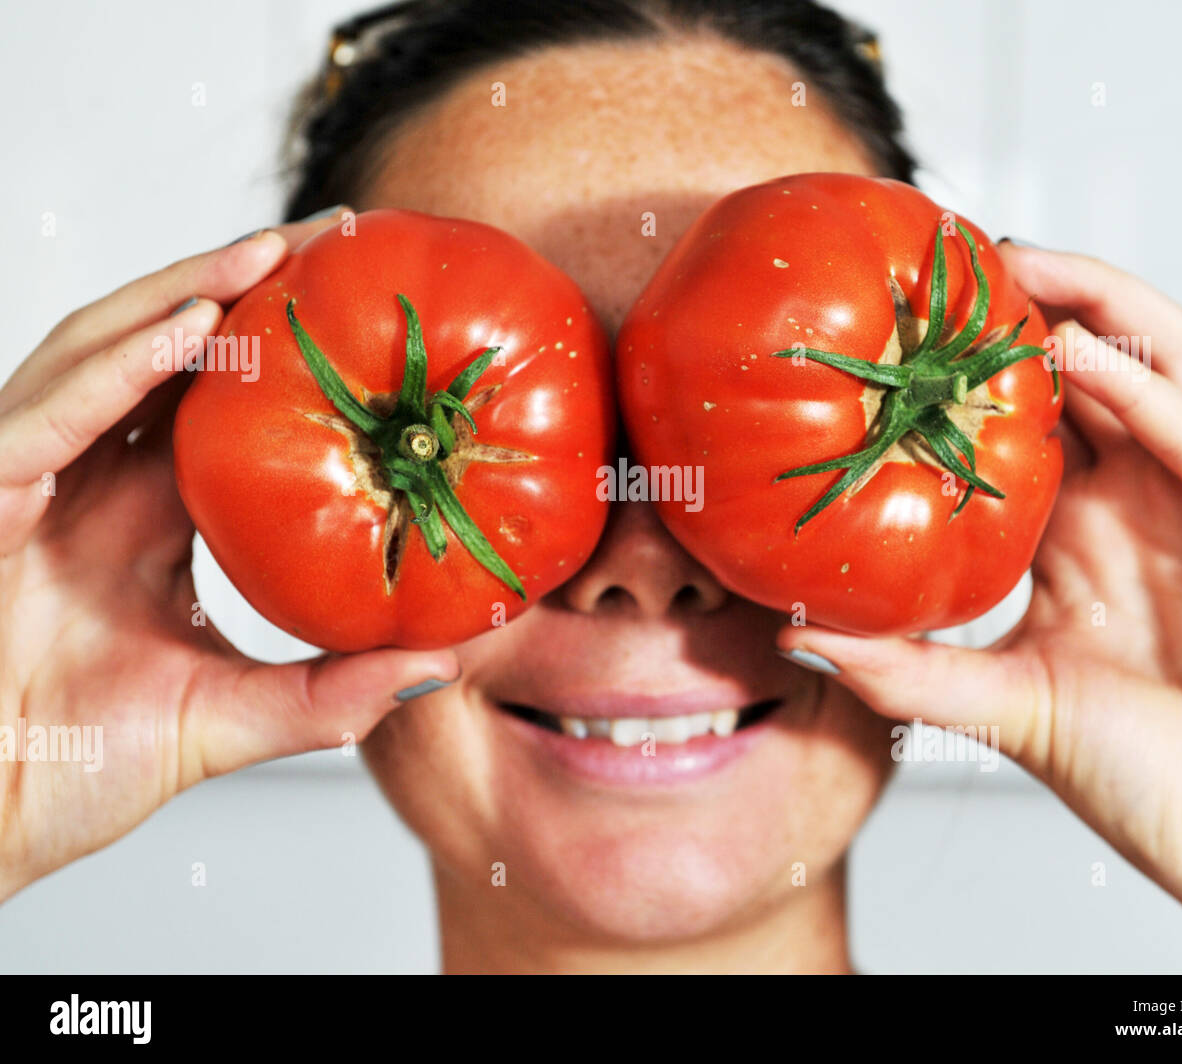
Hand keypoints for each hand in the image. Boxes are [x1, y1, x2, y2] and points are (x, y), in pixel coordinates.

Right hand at [0, 210, 458, 901]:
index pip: (217, 409)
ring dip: (186, 294)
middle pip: (165, 355)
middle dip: (241, 289)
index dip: (283, 358)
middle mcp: (87, 482)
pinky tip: (192, 326)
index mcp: (142, 519)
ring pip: (104, 352)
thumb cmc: (65, 770)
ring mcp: (30, 479)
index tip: (368, 317)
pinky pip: (50, 411)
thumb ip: (330, 694)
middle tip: (335, 242)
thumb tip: (437, 665)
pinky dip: (119, 365)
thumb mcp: (227, 719)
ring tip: (275, 251)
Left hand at [777, 244, 1181, 971]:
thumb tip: (800, 634)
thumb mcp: (998, 704)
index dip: (970, 370)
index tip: (900, 330)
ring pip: (1163, 368)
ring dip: (1097, 309)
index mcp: (1076, 530)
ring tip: (1019, 271)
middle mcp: (1138, 499)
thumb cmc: (1136, 771)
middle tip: (955, 265)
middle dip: (1033, 306)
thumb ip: (904, 669)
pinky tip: (1084, 357)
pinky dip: (1150, 395)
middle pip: (1094, 368)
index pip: (1025, 420)